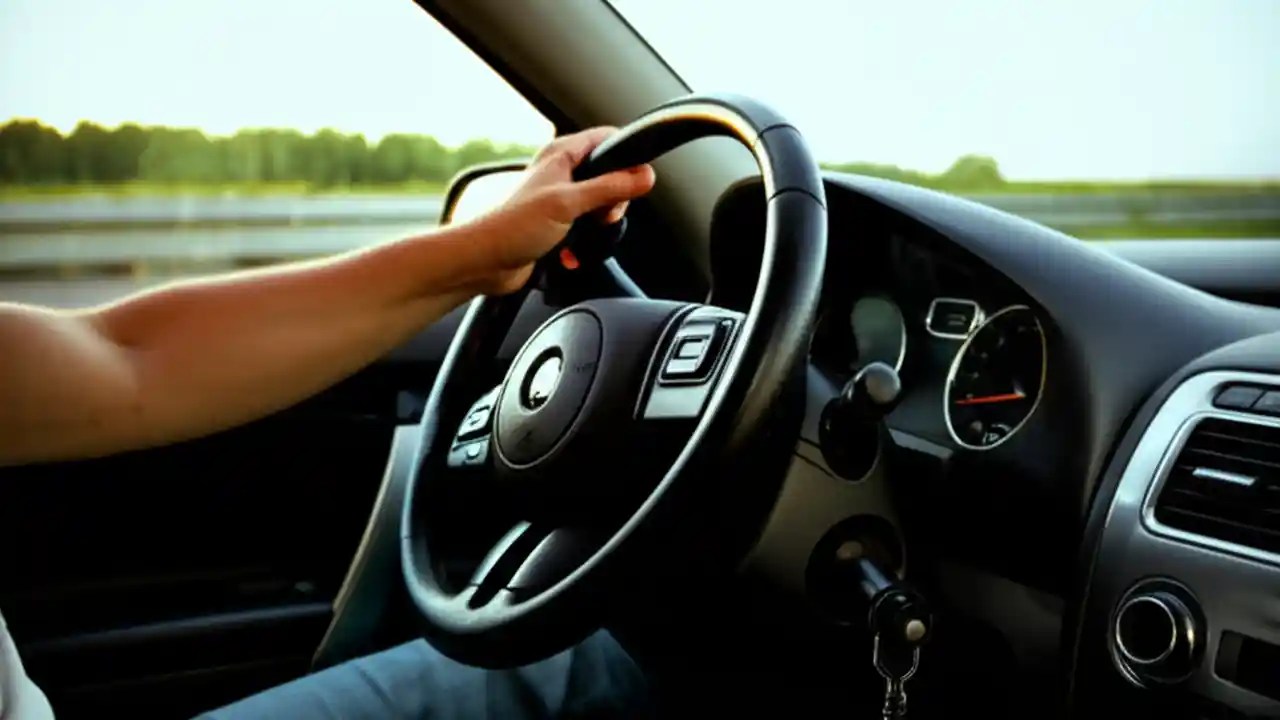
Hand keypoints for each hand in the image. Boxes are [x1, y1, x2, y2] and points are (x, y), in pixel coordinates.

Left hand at [473, 127, 655, 294]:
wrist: (485, 262)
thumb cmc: (512, 226)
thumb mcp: (568, 203)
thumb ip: (610, 188)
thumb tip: (646, 175)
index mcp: (562, 154)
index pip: (608, 139)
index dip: (627, 155)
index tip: (635, 180)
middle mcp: (563, 173)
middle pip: (613, 179)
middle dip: (614, 204)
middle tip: (602, 217)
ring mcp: (561, 200)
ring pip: (602, 209)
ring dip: (598, 230)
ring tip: (583, 238)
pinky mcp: (560, 226)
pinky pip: (588, 234)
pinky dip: (584, 246)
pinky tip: (570, 254)